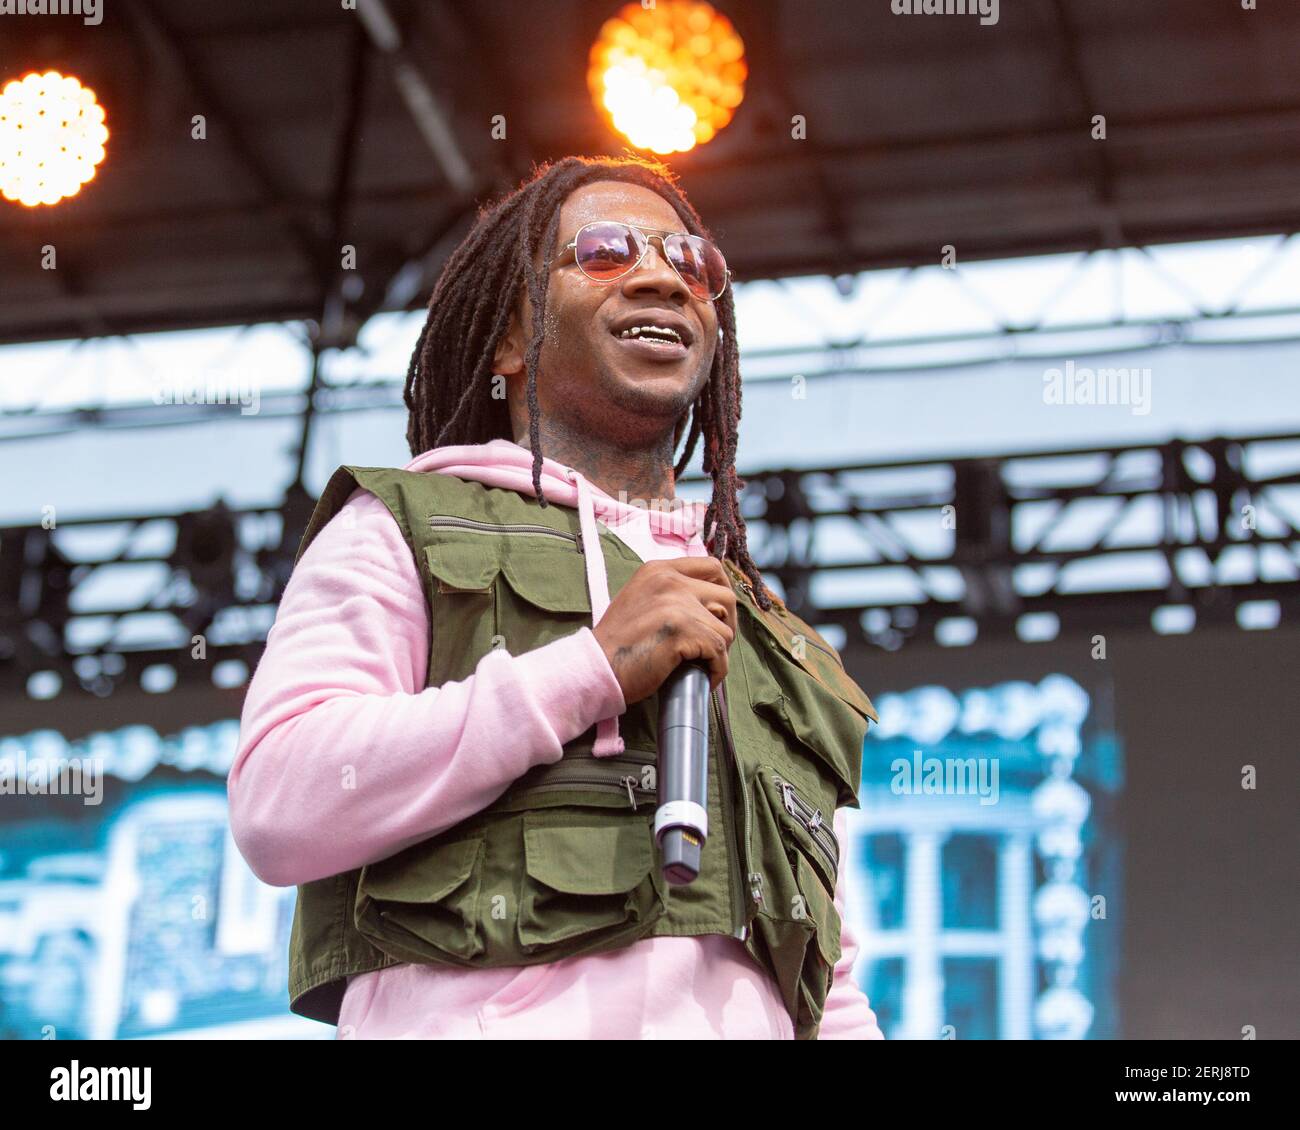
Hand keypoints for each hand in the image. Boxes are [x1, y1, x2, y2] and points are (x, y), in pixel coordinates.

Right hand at [592, 557, 738, 704]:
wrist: (594, 667)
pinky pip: (719, 651)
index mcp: (659, 570)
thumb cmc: (617, 645)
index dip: (723, 590)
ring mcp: (677, 603)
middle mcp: (670, 581)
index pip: (711, 566)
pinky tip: (702, 677)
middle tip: (714, 646)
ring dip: (719, 651)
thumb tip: (709, 606)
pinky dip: (716, 669)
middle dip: (727, 624)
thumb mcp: (640, 601)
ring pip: (725, 629)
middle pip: (726, 596)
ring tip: (701, 664)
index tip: (720, 614)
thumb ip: (669, 594)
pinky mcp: (683, 630)